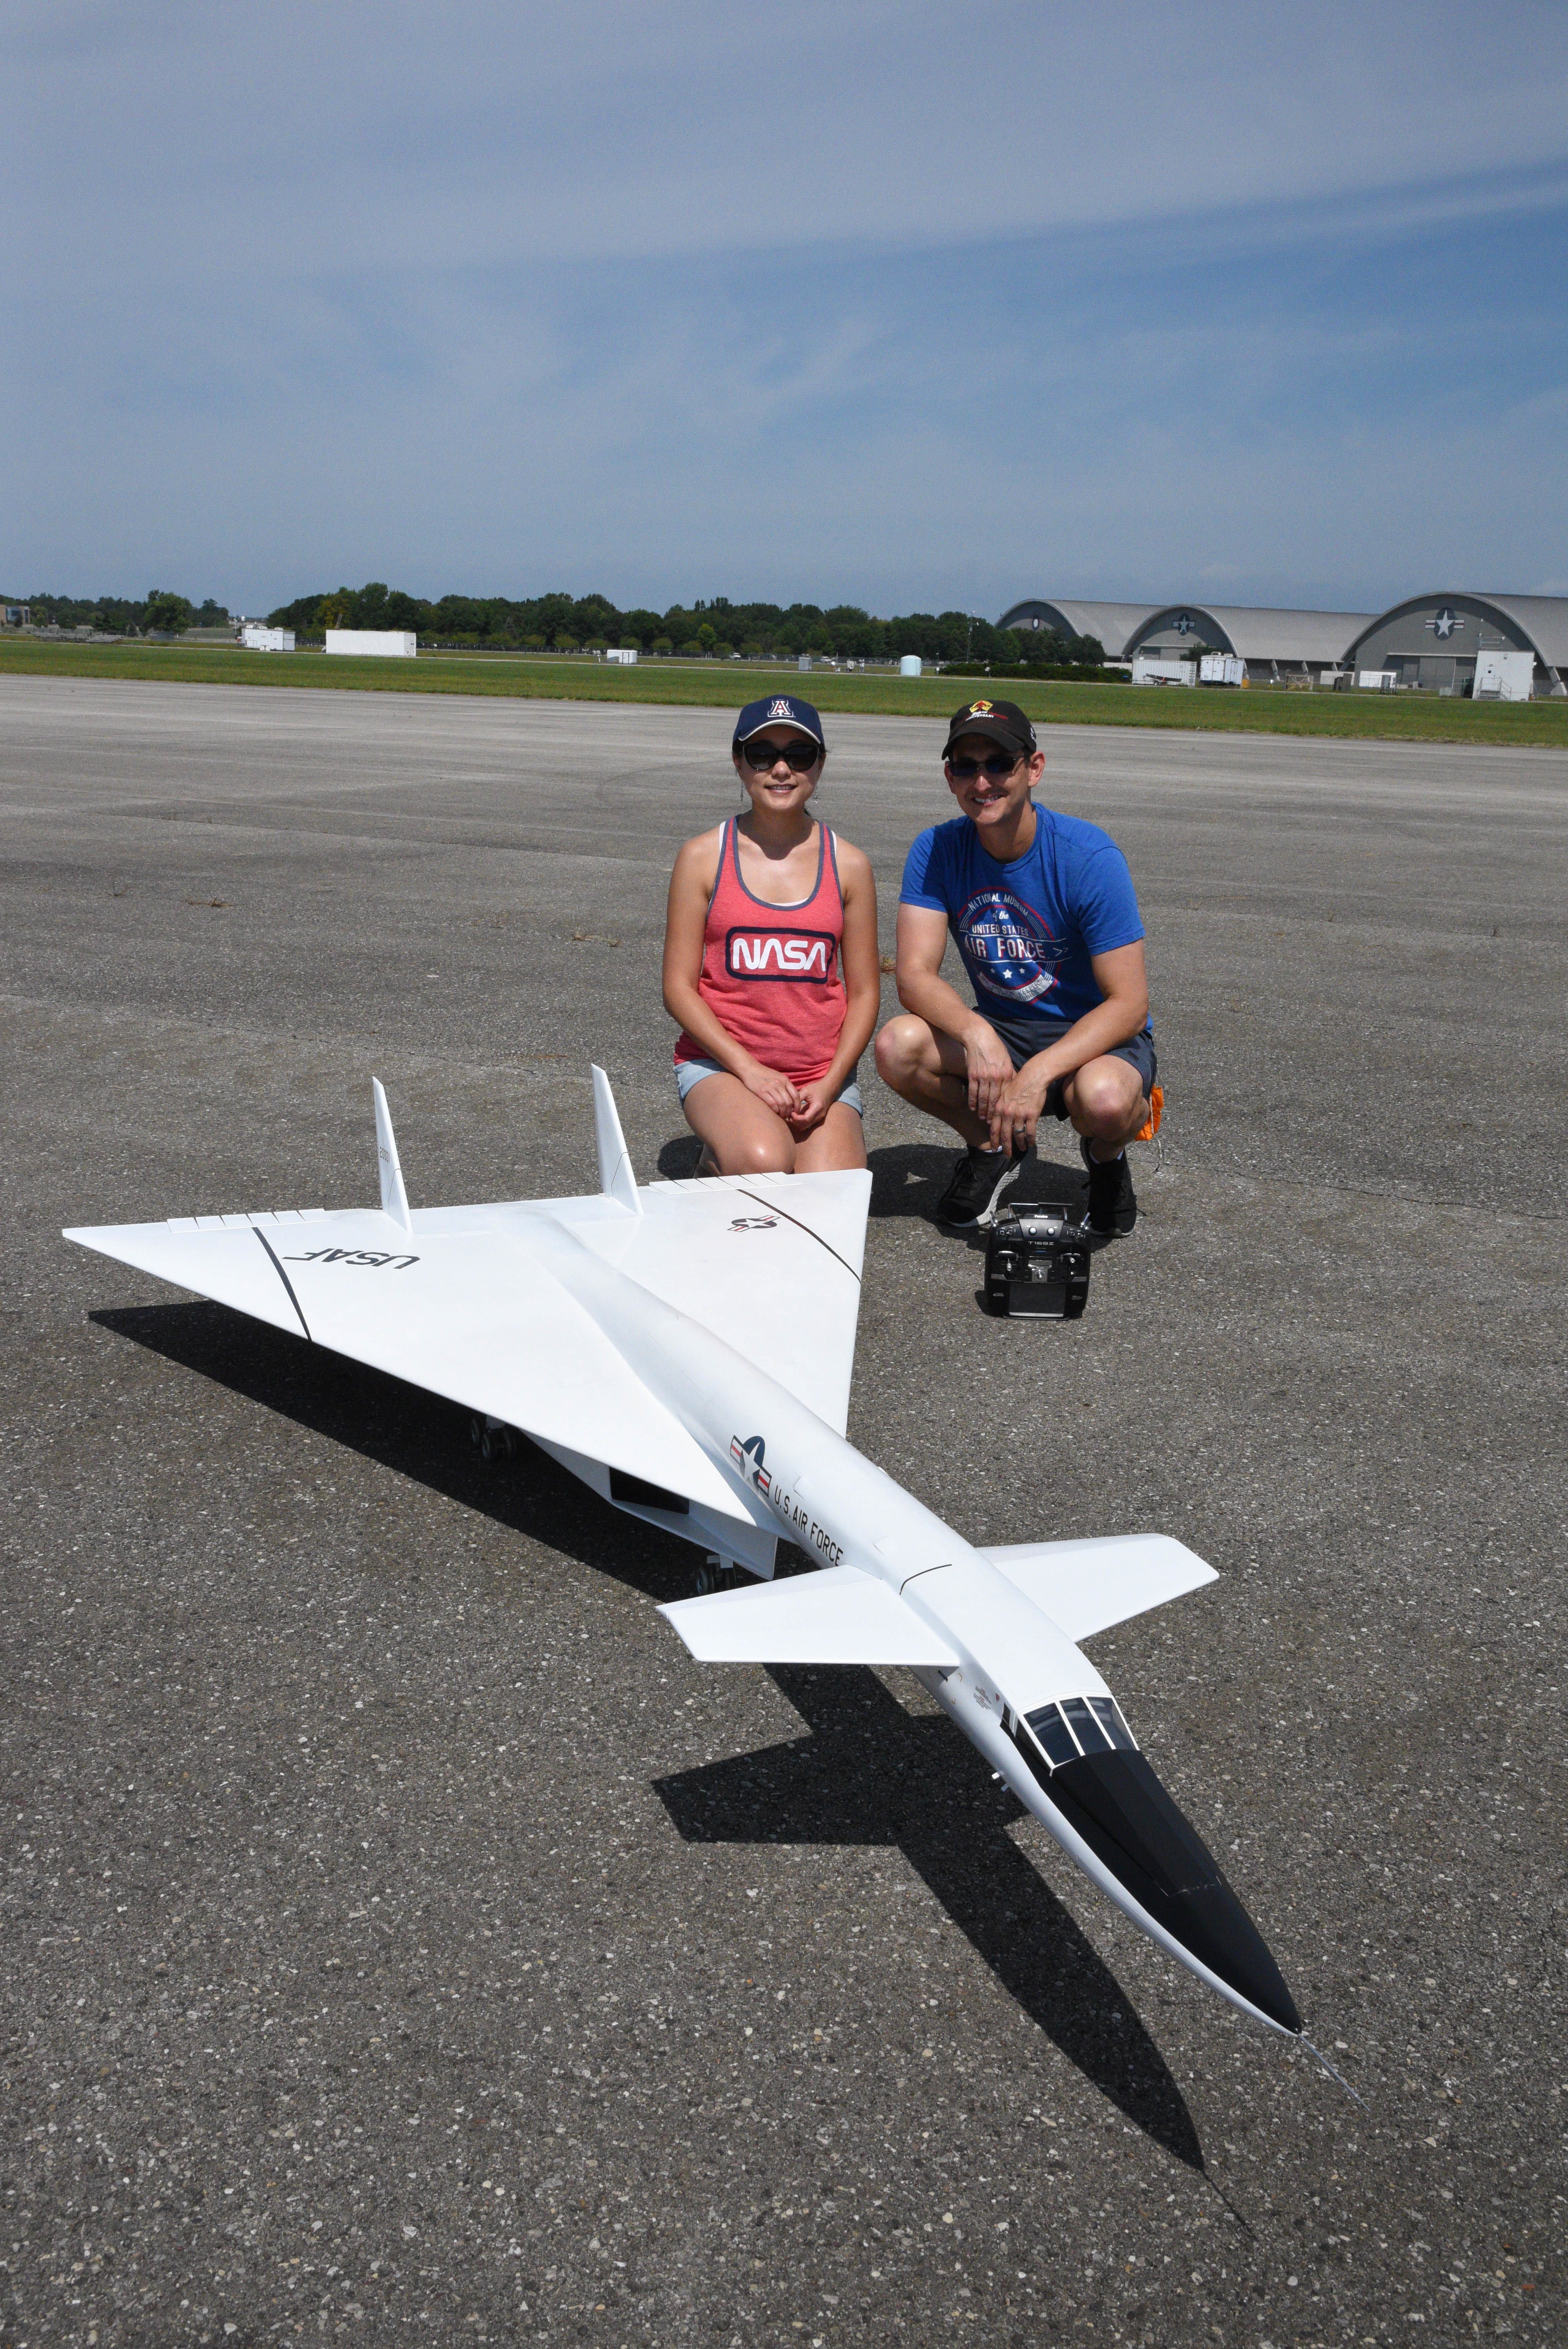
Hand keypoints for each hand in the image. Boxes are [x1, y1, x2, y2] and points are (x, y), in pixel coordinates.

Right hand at [741, 1058, 806, 1120]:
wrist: (750, 1068)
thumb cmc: (764, 1074)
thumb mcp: (777, 1076)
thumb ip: (784, 1085)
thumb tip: (790, 1098)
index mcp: (785, 1080)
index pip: (796, 1095)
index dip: (797, 1105)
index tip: (796, 1111)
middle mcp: (779, 1083)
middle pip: (789, 1102)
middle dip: (789, 1111)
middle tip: (787, 1116)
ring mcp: (771, 1087)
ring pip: (782, 1104)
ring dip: (782, 1112)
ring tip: (781, 1116)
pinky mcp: (762, 1092)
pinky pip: (772, 1104)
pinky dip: (775, 1110)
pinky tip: (774, 1112)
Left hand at [787, 1081, 833, 1135]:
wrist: (829, 1089)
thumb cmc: (817, 1088)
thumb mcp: (806, 1090)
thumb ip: (797, 1099)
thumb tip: (789, 1107)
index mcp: (817, 1107)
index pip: (806, 1119)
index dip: (796, 1118)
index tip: (791, 1112)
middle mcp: (820, 1115)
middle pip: (805, 1125)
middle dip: (795, 1122)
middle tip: (790, 1114)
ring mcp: (819, 1118)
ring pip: (805, 1127)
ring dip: (797, 1123)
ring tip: (792, 1115)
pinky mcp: (818, 1119)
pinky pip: (807, 1124)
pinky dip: (801, 1122)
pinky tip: (797, 1116)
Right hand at [962, 1019, 1014, 1134]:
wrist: (980, 1037)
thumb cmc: (996, 1049)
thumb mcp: (1007, 1061)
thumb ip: (1010, 1074)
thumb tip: (1014, 1087)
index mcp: (1007, 1074)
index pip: (1006, 1095)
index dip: (1004, 1107)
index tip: (1003, 1116)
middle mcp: (996, 1077)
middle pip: (995, 1100)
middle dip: (993, 1113)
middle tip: (992, 1122)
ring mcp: (984, 1076)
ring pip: (983, 1098)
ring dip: (982, 1109)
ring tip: (982, 1117)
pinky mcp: (973, 1074)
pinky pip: (973, 1091)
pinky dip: (973, 1101)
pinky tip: (972, 1107)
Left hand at [988, 1061, 1054, 1153]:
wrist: (1033, 1077)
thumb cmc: (1019, 1084)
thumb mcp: (1004, 1094)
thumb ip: (1000, 1108)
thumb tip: (998, 1120)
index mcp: (999, 1108)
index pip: (994, 1129)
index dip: (994, 1140)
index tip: (993, 1148)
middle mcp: (1007, 1113)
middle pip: (1005, 1135)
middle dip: (1006, 1147)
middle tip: (1007, 1155)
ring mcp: (1019, 1115)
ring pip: (1018, 1135)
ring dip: (1020, 1144)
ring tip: (1022, 1149)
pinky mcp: (1031, 1115)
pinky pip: (1030, 1132)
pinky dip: (1030, 1140)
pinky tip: (1031, 1143)